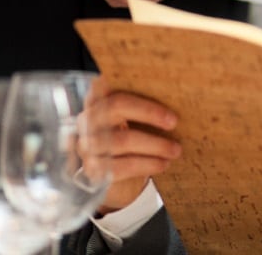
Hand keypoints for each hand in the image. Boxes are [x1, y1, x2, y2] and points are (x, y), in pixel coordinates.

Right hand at [80, 84, 181, 213]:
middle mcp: (86, 119)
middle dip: (149, 113)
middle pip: (116, 106)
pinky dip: (147, 164)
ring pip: (123, 139)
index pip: (112, 84)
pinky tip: (162, 164)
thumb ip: (141, 104)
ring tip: (175, 150)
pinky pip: (122, 165)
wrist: (111, 177)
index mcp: (96, 99)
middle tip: (174, 122)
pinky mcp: (91, 170)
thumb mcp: (131, 118)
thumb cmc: (127, 138)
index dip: (133, 87)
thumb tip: (174, 93)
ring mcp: (86, 145)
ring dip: (155, 145)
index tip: (165, 94)